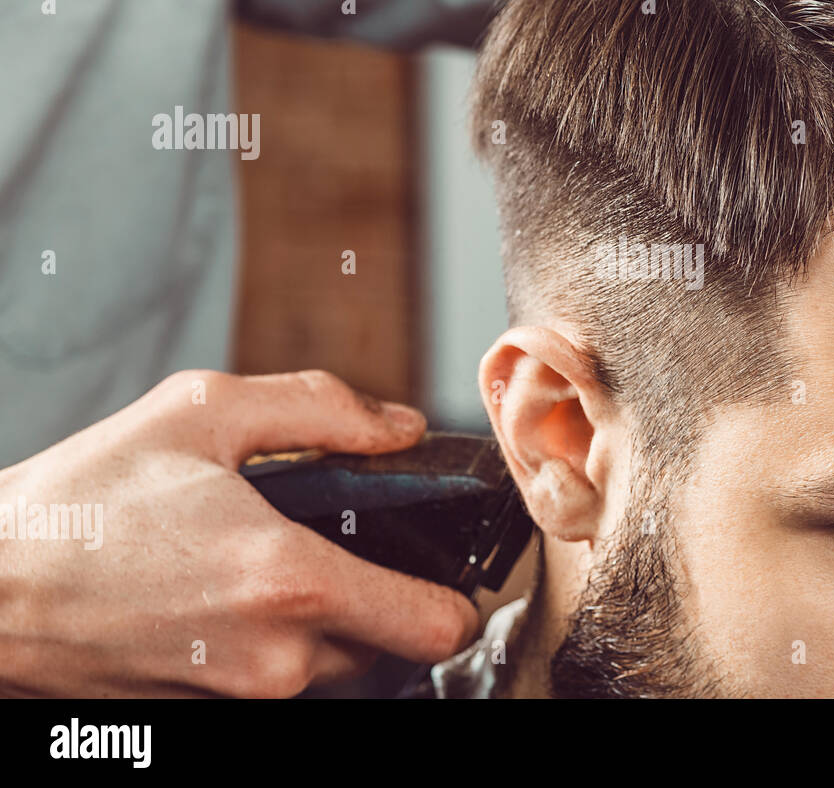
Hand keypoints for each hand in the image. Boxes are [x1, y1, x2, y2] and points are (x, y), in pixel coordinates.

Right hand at [0, 369, 479, 696]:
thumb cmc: (82, 502)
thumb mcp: (203, 414)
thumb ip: (323, 410)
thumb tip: (402, 427)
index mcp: (289, 583)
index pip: (438, 628)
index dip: (457, 596)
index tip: (446, 565)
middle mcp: (274, 659)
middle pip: (393, 647)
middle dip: (385, 596)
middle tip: (344, 545)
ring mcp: (237, 701)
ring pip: (336, 667)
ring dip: (327, 620)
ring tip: (272, 561)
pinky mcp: (204, 716)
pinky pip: (277, 682)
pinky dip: (274, 643)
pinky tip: (227, 595)